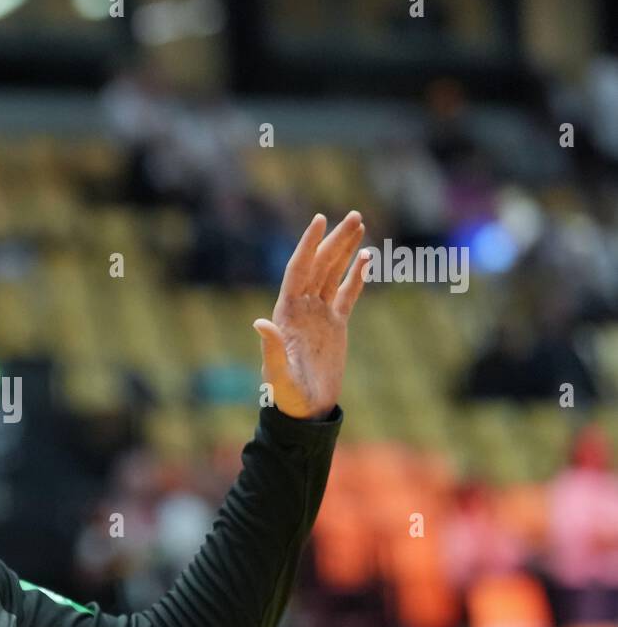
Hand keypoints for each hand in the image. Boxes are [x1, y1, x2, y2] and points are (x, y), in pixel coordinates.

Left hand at [253, 211, 366, 419]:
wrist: (305, 411)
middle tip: (355, 215)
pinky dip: (356, 276)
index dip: (308, 245)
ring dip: (345, 250)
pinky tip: (367, 257)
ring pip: (333, 274)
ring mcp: (319, 315)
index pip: (298, 270)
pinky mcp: (336, 325)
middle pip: (319, 266)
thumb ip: (271, 349)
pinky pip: (347, 294)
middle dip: (335, 240)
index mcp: (286, 314)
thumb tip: (259, 324)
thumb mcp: (277, 375)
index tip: (320, 220)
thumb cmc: (286, 396)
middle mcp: (301, 308)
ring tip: (359, 224)